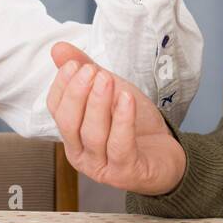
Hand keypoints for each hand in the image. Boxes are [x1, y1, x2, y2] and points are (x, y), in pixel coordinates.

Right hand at [46, 41, 185, 194]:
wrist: (166, 155)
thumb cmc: (135, 126)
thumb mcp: (110, 93)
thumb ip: (85, 72)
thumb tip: (59, 49)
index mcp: (72, 134)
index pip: (56, 109)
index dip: (62, 86)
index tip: (73, 64)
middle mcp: (80, 153)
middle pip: (69, 122)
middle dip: (77, 94)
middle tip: (91, 71)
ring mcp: (101, 167)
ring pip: (93, 134)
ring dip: (99, 103)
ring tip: (107, 79)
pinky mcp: (125, 173)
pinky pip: (120, 145)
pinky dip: (122, 120)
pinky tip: (127, 99)